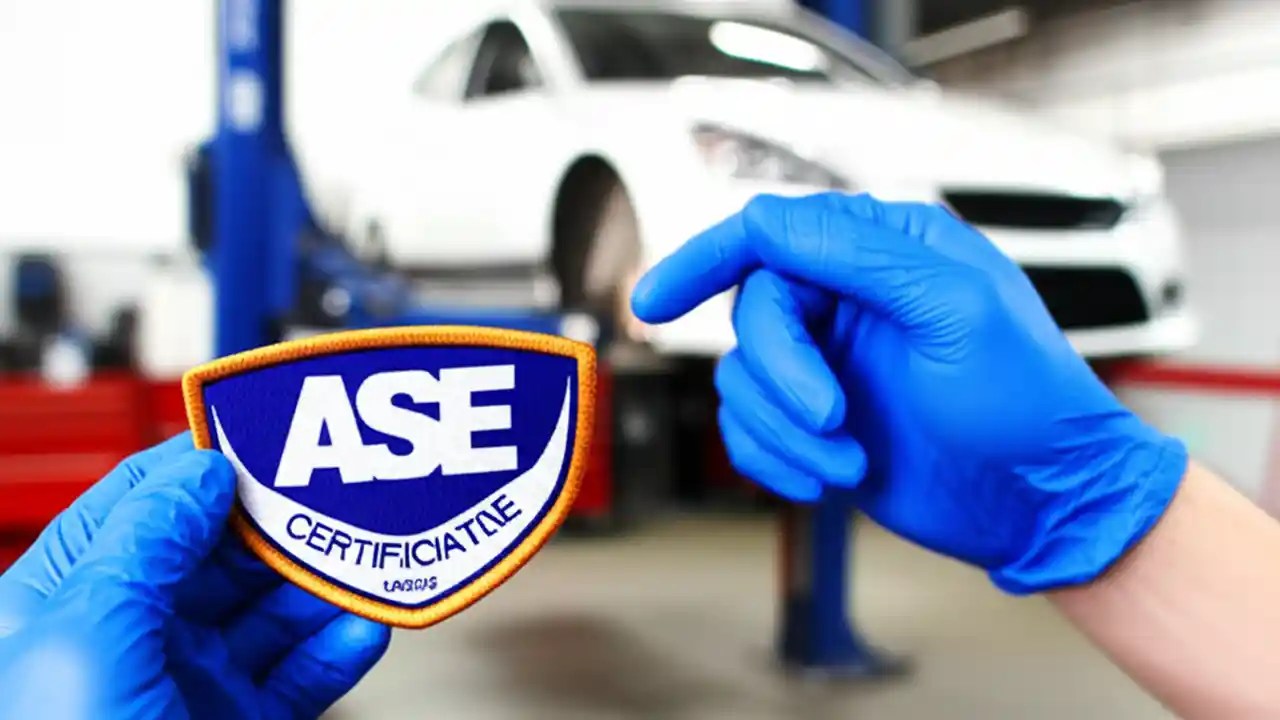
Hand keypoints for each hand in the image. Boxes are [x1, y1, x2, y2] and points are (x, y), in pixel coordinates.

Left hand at [0, 435, 390, 718]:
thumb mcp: (82, 644)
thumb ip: (142, 545)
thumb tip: (199, 468)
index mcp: (62, 604)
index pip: (142, 500)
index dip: (207, 457)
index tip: (274, 429)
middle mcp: (128, 638)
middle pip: (220, 548)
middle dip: (285, 519)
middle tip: (345, 493)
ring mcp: (187, 686)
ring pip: (270, 608)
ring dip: (323, 581)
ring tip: (367, 559)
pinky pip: (301, 674)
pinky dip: (338, 648)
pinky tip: (360, 629)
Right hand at [632, 193, 1187, 592]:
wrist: (1042, 503)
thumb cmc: (1026, 403)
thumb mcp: (954, 309)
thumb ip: (858, 256)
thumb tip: (768, 222)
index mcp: (885, 250)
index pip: (771, 232)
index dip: (706, 258)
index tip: (657, 301)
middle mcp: (849, 298)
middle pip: (752, 312)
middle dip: (780, 373)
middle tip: (828, 415)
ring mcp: (830, 362)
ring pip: (742, 378)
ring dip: (786, 428)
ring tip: (847, 459)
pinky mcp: (816, 421)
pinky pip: (750, 428)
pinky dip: (773, 458)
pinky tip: (821, 478)